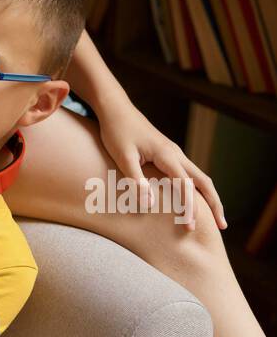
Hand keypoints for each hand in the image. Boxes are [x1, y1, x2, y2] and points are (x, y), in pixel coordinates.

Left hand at [97, 93, 225, 230]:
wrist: (115, 109)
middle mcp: (175, 153)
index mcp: (166, 155)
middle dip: (214, 203)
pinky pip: (188, 173)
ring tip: (214, 218)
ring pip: (199, 177)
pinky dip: (197, 189)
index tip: (190, 227)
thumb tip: (150, 204)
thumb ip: (136, 180)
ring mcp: (173, 153)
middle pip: (204, 181)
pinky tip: (193, 199)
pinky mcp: (167, 154)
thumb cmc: (117, 132)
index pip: (185, 186)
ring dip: (208, 196)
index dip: (189, 207)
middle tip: (221, 226)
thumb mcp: (122, 157)